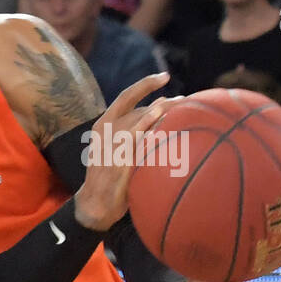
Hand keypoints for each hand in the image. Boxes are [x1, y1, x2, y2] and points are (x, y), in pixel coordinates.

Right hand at [73, 72, 174, 230]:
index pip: (126, 97)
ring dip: (161, 111)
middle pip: (139, 108)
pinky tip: (161, 119)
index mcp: (103, 124)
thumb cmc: (111, 175)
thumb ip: (134, 129)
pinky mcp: (117, 161)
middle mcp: (105, 131)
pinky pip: (134, 140)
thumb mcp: (116, 148)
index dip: (145, 84)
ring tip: (182, 108)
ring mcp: (110, 146)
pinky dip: (146, 126)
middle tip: (185, 102)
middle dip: (164, 103)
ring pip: (138, 120)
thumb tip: (161, 109)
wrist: (95, 204)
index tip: (165, 77)